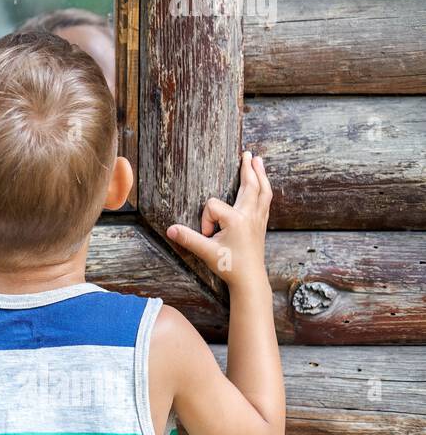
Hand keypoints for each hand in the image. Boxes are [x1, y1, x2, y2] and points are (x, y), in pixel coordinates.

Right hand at [167, 152, 271, 290]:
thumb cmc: (230, 266)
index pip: (213, 206)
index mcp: (236, 219)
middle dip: (247, 169)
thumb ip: (188, 238)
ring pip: (262, 191)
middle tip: (247, 154)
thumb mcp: (206, 252)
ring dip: (260, 175)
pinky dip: (263, 189)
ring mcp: (258, 219)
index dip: (205, 220)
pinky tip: (262, 185)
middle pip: (250, 185)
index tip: (208, 236)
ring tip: (258, 161)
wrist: (250, 280)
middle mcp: (250, 216)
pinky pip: (265, 201)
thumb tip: (169, 229)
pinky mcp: (261, 225)